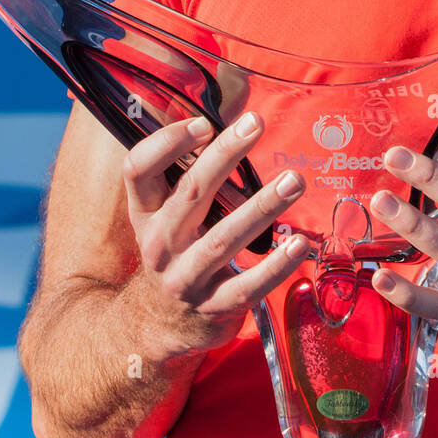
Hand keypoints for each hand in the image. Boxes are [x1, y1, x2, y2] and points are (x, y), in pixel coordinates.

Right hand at [122, 112, 308, 360]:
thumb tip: (235, 113)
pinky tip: (300, 243)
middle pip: (190, 193)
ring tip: (295, 179)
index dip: (166, 143)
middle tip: (256, 122)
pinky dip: (275, 265)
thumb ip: (191, 172)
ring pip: (222, 239)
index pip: (138, 170)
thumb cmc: (175, 250)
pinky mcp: (214, 308)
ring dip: (261, 207)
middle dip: (224, 155)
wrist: (155, 325)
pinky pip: (248, 286)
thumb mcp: (166, 214)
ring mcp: (186, 278)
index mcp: (146, 212)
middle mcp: (160, 242)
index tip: (203, 122)